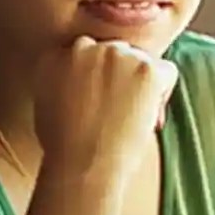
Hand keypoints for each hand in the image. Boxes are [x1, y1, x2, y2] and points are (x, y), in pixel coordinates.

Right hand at [34, 36, 178, 184]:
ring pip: (141, 60)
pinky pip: (167, 71)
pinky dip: (164, 92)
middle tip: (121, 111)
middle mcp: (85, 47)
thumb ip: (63, 83)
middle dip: (120, 77)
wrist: (81, 166)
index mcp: (57, 55)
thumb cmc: (65, 150)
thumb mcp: (48, 107)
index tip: (102, 100)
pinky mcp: (145, 69)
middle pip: (115, 52)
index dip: (98, 77)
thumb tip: (82, 82)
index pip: (86, 51)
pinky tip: (151, 115)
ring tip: (133, 117)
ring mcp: (116, 55)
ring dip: (141, 84)